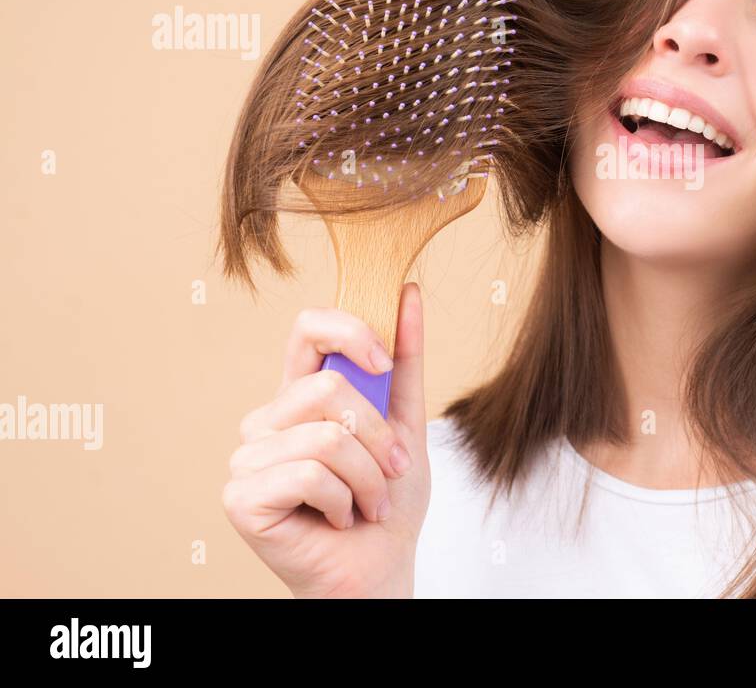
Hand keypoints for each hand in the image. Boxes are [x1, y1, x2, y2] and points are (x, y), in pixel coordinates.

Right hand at [222, 283, 430, 596]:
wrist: (382, 567)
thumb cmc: (388, 499)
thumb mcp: (406, 422)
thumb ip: (405, 361)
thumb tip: (410, 292)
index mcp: (301, 396)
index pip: (307, 329)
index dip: (348, 332)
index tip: (384, 363)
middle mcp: (267, 421)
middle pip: (326, 389)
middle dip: (377, 435)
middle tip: (391, 471)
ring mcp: (247, 458)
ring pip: (325, 437)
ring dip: (367, 478)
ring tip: (368, 503)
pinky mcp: (240, 496)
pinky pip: (309, 475)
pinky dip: (342, 502)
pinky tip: (338, 520)